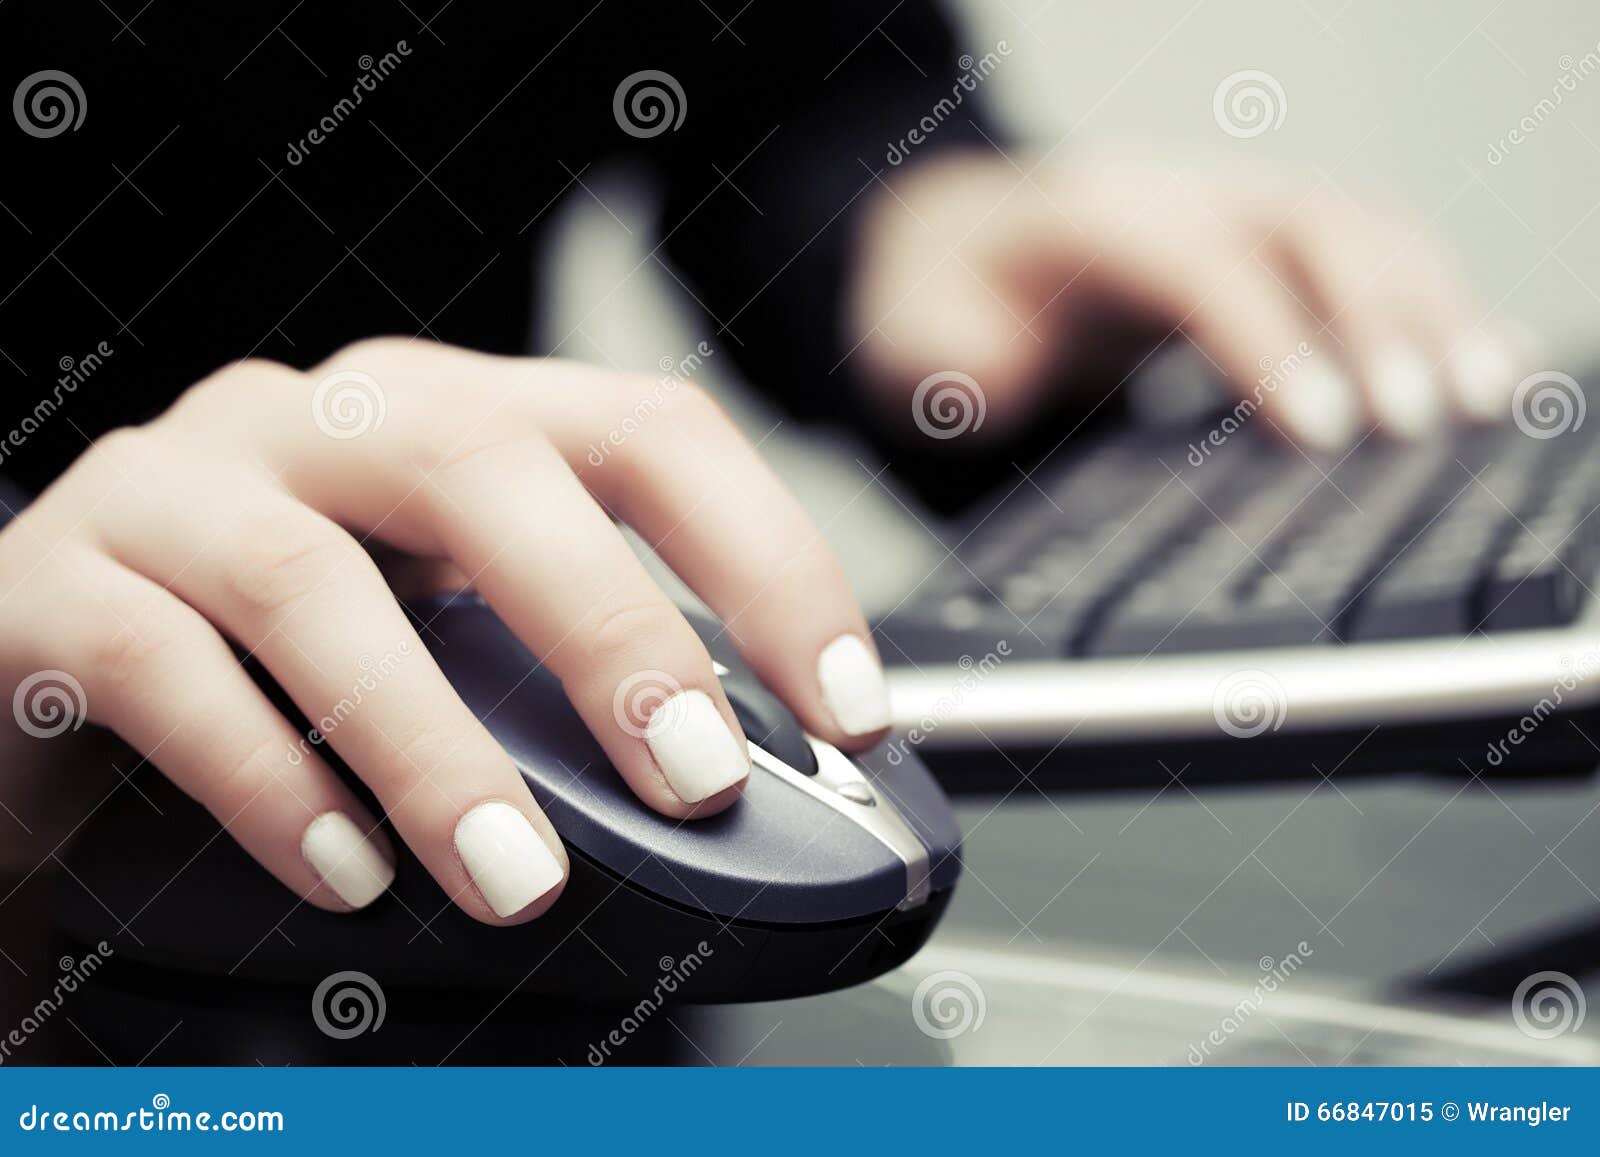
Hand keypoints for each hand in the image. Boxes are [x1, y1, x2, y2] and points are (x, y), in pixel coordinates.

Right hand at [0, 340, 889, 922]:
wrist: (46, 681)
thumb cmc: (281, 668)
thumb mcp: (448, 645)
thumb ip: (557, 689)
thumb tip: (730, 796)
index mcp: (450, 422)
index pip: (643, 433)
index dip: (767, 556)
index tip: (848, 705)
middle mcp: (322, 421)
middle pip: (483, 465)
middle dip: (610, 626)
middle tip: (695, 778)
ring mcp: (178, 485)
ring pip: (314, 579)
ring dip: (435, 744)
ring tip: (518, 877)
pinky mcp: (51, 582)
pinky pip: (161, 664)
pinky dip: (270, 779)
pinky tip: (347, 873)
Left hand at [848, 150, 1526, 449]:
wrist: (963, 243)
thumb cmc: (945, 300)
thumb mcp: (907, 333)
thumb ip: (939, 355)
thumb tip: (995, 373)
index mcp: (1093, 220)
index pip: (1201, 263)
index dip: (1269, 341)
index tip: (1323, 433)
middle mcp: (1181, 198)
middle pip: (1306, 227)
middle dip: (1375, 319)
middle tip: (1420, 422)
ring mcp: (1236, 214)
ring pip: (1360, 235)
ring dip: (1432, 311)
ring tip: (1488, 400)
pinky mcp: (1271, 250)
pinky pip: (1371, 260)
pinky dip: (1434, 308)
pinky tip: (1487, 366)